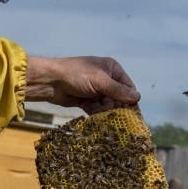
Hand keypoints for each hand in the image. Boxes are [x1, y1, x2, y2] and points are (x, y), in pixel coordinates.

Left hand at [25, 56, 139, 113]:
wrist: (50, 82)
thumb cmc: (75, 75)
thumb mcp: (99, 81)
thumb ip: (118, 90)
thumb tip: (137, 97)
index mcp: (111, 69)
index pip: (127, 86)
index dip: (130, 99)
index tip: (133, 113)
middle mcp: (105, 78)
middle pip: (118, 97)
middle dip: (117, 107)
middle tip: (118, 119)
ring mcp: (95, 90)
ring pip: (108, 105)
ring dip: (107, 112)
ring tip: (106, 119)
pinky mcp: (86, 100)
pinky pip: (97, 110)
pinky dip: (97, 115)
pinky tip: (97, 120)